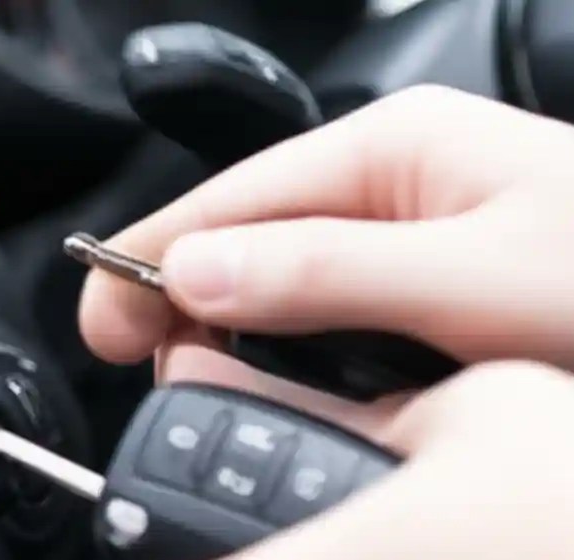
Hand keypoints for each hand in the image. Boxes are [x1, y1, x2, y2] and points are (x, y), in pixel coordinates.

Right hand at [78, 84, 573, 435]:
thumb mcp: (477, 281)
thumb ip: (325, 273)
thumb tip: (196, 272)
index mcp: (397, 151)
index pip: (231, 196)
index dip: (148, 258)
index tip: (96, 322)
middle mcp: (397, 187)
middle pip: (246, 237)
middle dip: (185, 301)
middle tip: (142, 368)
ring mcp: (416, 242)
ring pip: (284, 284)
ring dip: (241, 335)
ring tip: (206, 390)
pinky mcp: (435, 297)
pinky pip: (334, 320)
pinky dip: (299, 357)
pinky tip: (290, 393)